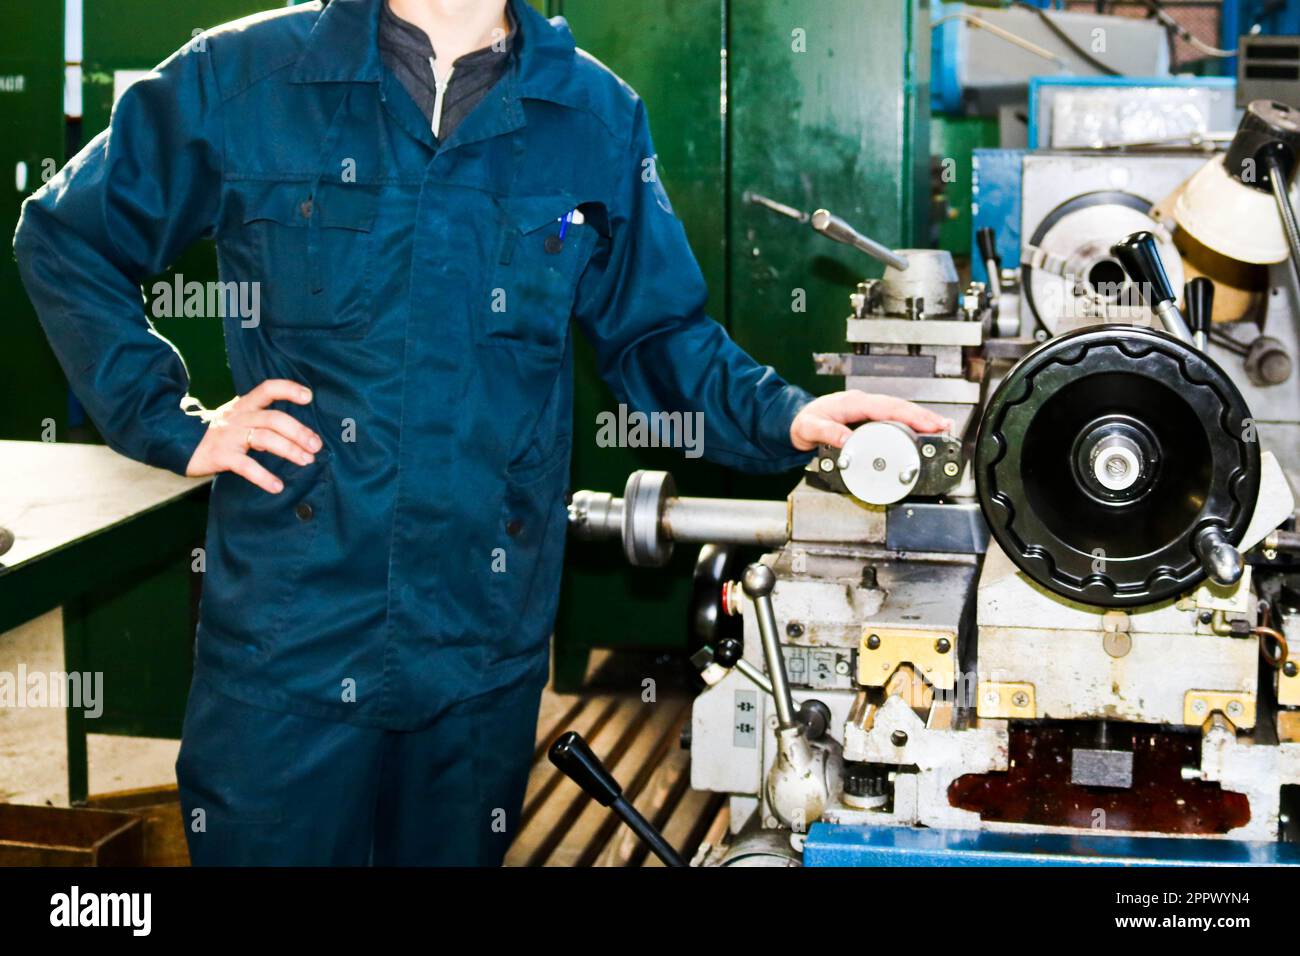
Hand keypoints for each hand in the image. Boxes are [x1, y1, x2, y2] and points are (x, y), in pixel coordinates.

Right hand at [185, 380, 322, 492]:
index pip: (267, 389)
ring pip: (264, 438)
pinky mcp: (220, 455)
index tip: (309, 397)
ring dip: (289, 450)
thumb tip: (301, 432)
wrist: (180, 446)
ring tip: (306, 461)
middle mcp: (237, 416)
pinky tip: (277, 487)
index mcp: (244, 405)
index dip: (288, 389)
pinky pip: (245, 465)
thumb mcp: (239, 419)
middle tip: (316, 446)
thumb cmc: (220, 435)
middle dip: (298, 431)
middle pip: (273, 418)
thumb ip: (262, 420)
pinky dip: (263, 477)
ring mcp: (228, 435)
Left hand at [790, 391, 951, 451]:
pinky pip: (893, 416)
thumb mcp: (810, 428)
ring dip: (920, 418)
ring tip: (941, 428)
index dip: (909, 415)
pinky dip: (910, 422)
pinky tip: (922, 429)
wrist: (795, 421)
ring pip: (899, 410)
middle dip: (923, 416)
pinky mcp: (869, 416)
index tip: (927, 423)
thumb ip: (827, 433)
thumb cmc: (803, 422)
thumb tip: (848, 441)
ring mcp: (867, 408)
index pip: (886, 407)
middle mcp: (862, 402)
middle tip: (944, 427)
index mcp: (852, 402)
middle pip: (899, 406)